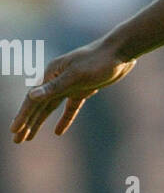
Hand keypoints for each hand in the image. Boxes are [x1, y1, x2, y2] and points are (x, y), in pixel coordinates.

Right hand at [10, 41, 135, 142]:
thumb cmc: (98, 61)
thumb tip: (31, 96)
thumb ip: (54, 87)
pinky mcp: (82, 89)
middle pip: (38, 105)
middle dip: (27, 123)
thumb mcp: (76, 76)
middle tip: (16, 140)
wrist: (120, 53)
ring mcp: (70, 85)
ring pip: (50, 108)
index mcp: (51, 74)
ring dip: (39, 122)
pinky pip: (69, 108)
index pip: (32, 99)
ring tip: (29, 138)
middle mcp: (57, 79)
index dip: (22, 116)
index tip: (14, 131)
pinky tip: (58, 132)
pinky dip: (64, 119)